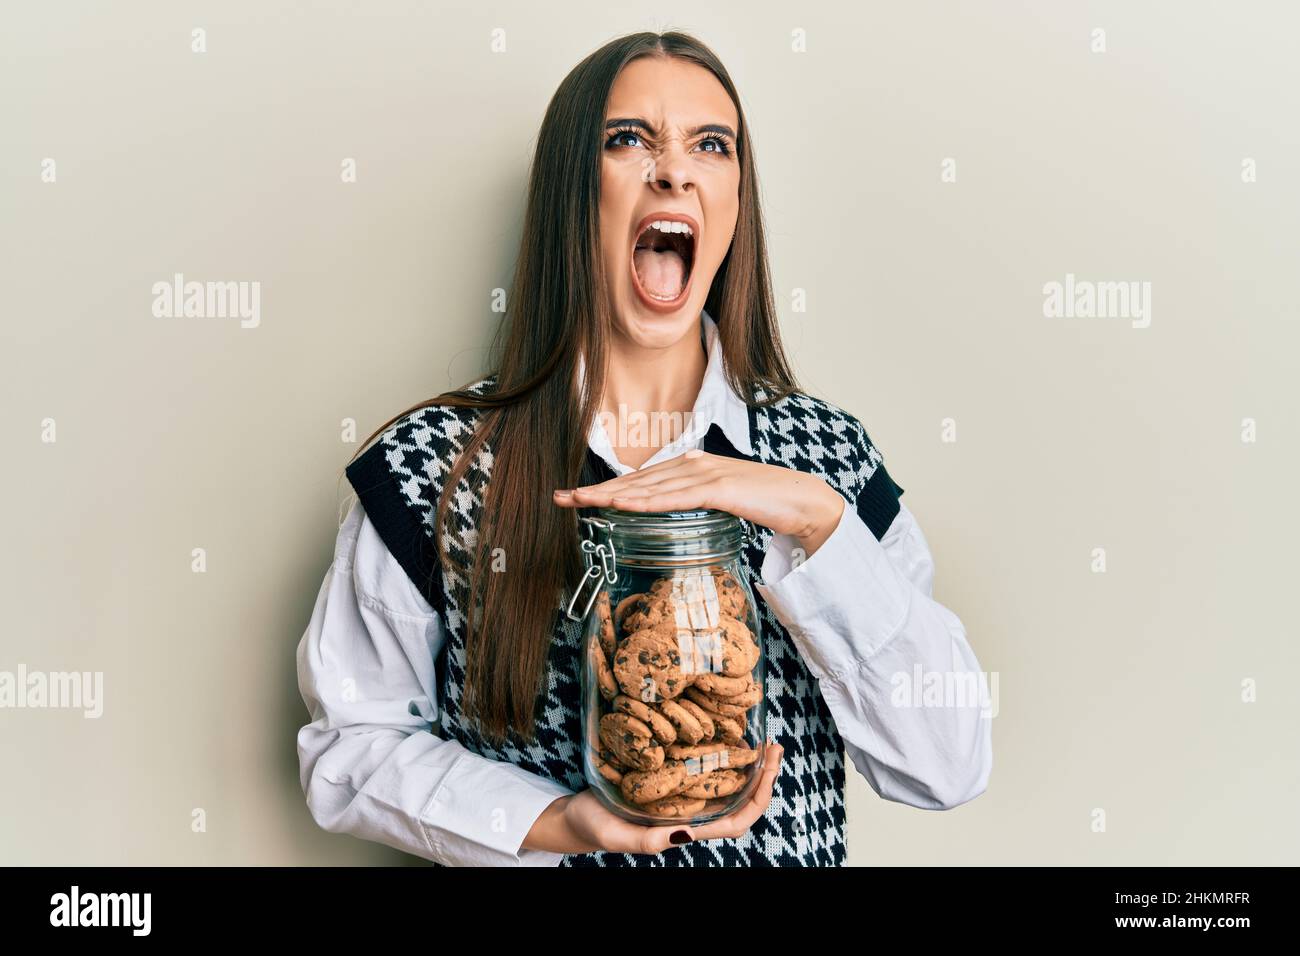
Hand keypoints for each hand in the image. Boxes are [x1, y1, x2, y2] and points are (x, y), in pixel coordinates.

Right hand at [522, 742, 784, 854]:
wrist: (574, 818)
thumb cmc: (595, 828)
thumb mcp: (617, 837)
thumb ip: (650, 841)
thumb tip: (687, 836)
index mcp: (686, 830)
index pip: (736, 821)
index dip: (758, 799)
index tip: (768, 769)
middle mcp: (691, 814)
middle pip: (741, 800)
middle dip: (763, 775)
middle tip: (775, 744)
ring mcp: (682, 797)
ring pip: (727, 783)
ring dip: (749, 763)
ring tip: (761, 738)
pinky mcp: (669, 780)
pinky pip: (703, 768)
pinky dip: (720, 752)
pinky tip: (724, 733)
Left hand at [554, 450, 844, 555]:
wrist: (802, 500)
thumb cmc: (762, 503)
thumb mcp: (718, 502)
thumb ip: (693, 504)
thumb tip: (669, 516)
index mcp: (689, 466)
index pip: (639, 480)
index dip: (605, 488)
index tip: (575, 497)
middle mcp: (691, 465)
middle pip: (634, 481)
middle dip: (595, 490)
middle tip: (560, 498)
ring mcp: (703, 474)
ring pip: (646, 488)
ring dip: (609, 496)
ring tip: (579, 503)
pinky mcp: (717, 489)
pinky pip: (672, 498)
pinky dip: (643, 502)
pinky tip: (620, 506)